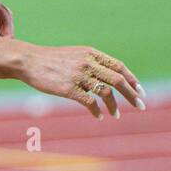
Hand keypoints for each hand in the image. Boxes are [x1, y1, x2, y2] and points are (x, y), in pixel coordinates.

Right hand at [22, 44, 145, 118]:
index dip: (132, 79)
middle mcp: (88, 63)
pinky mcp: (68, 88)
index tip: (141, 91)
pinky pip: (89, 102)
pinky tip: (99, 116)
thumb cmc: (52, 59)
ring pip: (105, 92)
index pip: (119, 66)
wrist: (29, 61)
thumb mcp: (75, 55)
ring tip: (117, 115)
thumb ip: (92, 62)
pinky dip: (97, 111)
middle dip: (132, 94)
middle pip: (118, 80)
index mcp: (91, 53)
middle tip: (141, 105)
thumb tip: (110, 76)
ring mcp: (78, 76)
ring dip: (114, 106)